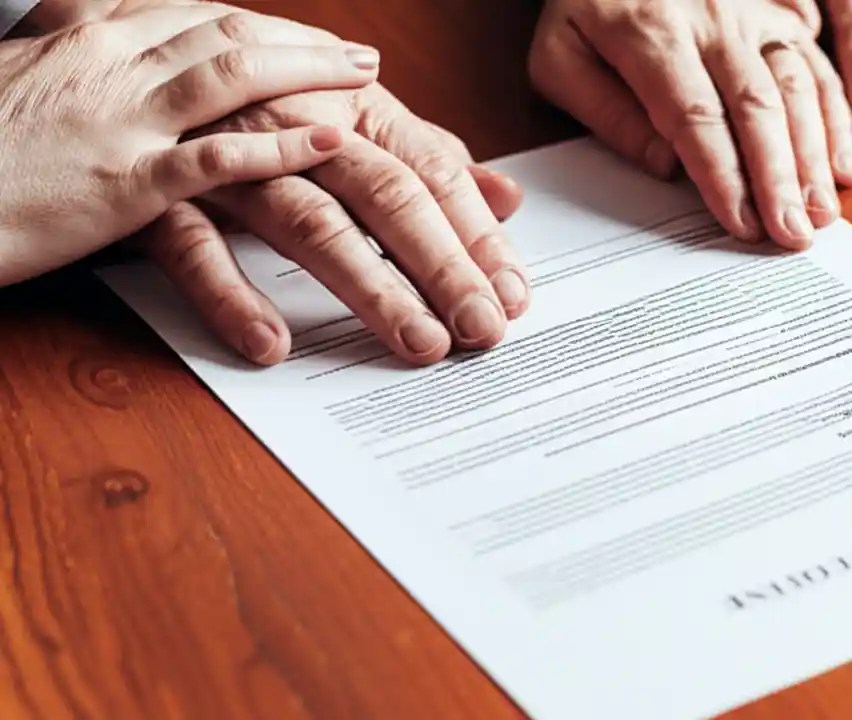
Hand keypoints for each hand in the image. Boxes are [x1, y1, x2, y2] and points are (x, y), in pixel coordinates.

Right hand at [0, 6, 377, 285]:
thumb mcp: (23, 90)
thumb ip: (76, 73)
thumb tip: (104, 70)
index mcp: (86, 39)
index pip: (194, 15)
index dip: (261, 25)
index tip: (306, 37)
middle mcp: (111, 64)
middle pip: (227, 33)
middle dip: (301, 42)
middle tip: (358, 57)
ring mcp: (120, 119)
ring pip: (233, 73)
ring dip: (310, 72)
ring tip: (364, 79)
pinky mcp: (124, 181)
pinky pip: (218, 158)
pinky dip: (282, 147)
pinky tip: (330, 142)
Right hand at [127, 4, 530, 367]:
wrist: (130, 66)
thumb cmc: (261, 104)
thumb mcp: (352, 121)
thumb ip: (427, 160)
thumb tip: (508, 197)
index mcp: (353, 105)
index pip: (432, 172)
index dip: (476, 236)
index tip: (512, 294)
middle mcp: (300, 123)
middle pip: (387, 196)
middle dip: (443, 266)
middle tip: (482, 328)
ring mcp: (231, 157)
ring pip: (310, 221)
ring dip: (370, 286)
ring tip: (418, 340)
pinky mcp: (161, 194)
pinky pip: (195, 246)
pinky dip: (232, 296)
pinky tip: (273, 344)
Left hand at [529, 0, 851, 250]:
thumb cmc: (587, 6)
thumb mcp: (558, 54)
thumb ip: (602, 110)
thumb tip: (664, 165)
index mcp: (654, 34)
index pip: (696, 118)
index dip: (724, 177)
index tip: (742, 224)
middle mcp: (715, 20)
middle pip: (759, 107)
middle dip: (781, 179)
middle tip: (794, 235)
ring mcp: (755, 13)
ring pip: (799, 86)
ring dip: (816, 155)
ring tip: (822, 212)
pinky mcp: (781, 12)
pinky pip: (818, 66)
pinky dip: (838, 118)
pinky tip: (845, 164)